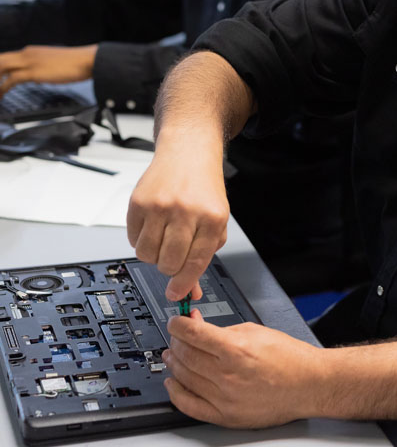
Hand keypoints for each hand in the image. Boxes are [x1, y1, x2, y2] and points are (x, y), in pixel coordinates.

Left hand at [0, 44, 96, 95]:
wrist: (86, 60)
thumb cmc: (74, 63)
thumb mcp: (53, 64)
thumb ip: (41, 69)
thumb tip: (36, 78)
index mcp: (31, 51)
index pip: (5, 58)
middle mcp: (27, 53)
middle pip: (0, 60)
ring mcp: (29, 62)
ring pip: (1, 67)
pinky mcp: (33, 72)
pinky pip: (10, 80)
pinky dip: (2, 88)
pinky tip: (1, 95)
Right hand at [126, 136, 228, 300]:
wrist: (188, 152)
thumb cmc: (204, 188)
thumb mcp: (216, 219)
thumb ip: (205, 253)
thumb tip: (191, 289)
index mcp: (212, 218)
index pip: (195, 263)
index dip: (183, 285)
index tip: (176, 294)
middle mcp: (186, 211)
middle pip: (168, 263)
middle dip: (169, 268)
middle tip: (172, 256)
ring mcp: (160, 206)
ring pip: (146, 255)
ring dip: (153, 254)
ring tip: (163, 237)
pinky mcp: (138, 202)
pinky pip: (131, 239)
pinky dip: (140, 239)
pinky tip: (152, 224)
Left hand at [163, 310, 322, 427]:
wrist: (308, 384)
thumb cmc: (289, 358)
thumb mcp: (256, 331)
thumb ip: (224, 330)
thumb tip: (200, 326)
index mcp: (236, 350)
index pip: (192, 333)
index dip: (178, 324)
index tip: (175, 321)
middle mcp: (228, 375)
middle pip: (186, 355)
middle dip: (176, 341)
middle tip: (176, 336)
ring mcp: (225, 399)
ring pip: (184, 378)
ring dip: (174, 364)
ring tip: (173, 355)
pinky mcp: (226, 417)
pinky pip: (190, 406)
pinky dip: (177, 394)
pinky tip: (173, 383)